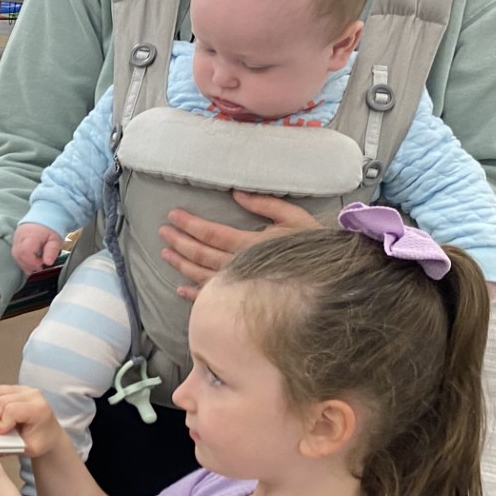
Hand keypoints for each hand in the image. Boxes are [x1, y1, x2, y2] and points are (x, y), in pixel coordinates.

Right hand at [0, 385, 65, 458]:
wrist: (49, 435)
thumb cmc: (40, 442)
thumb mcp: (26, 448)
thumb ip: (7, 444)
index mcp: (39, 409)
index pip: (12, 410)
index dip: (0, 422)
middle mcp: (33, 395)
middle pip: (2, 400)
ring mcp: (25, 389)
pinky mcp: (17, 389)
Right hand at [10, 223, 63, 276]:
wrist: (44, 216)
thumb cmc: (50, 228)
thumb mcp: (56, 239)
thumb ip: (52, 250)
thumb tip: (48, 263)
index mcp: (31, 235)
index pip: (25, 252)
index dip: (33, 262)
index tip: (42, 264)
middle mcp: (20, 236)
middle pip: (18, 255)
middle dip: (29, 265)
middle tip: (40, 267)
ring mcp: (16, 238)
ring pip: (16, 256)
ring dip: (26, 264)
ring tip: (36, 266)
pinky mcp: (15, 241)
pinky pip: (16, 254)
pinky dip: (23, 261)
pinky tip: (31, 262)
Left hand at [160, 192, 317, 298]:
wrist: (333, 281)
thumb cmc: (314, 247)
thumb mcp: (294, 218)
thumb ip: (265, 204)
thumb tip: (236, 192)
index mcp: (250, 244)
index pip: (211, 233)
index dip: (190, 224)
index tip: (173, 216)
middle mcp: (240, 266)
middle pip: (201, 254)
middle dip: (180, 242)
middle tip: (162, 232)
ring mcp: (240, 287)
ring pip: (203, 275)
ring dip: (181, 265)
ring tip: (165, 254)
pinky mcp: (243, 302)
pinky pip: (214, 299)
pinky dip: (195, 295)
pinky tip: (181, 290)